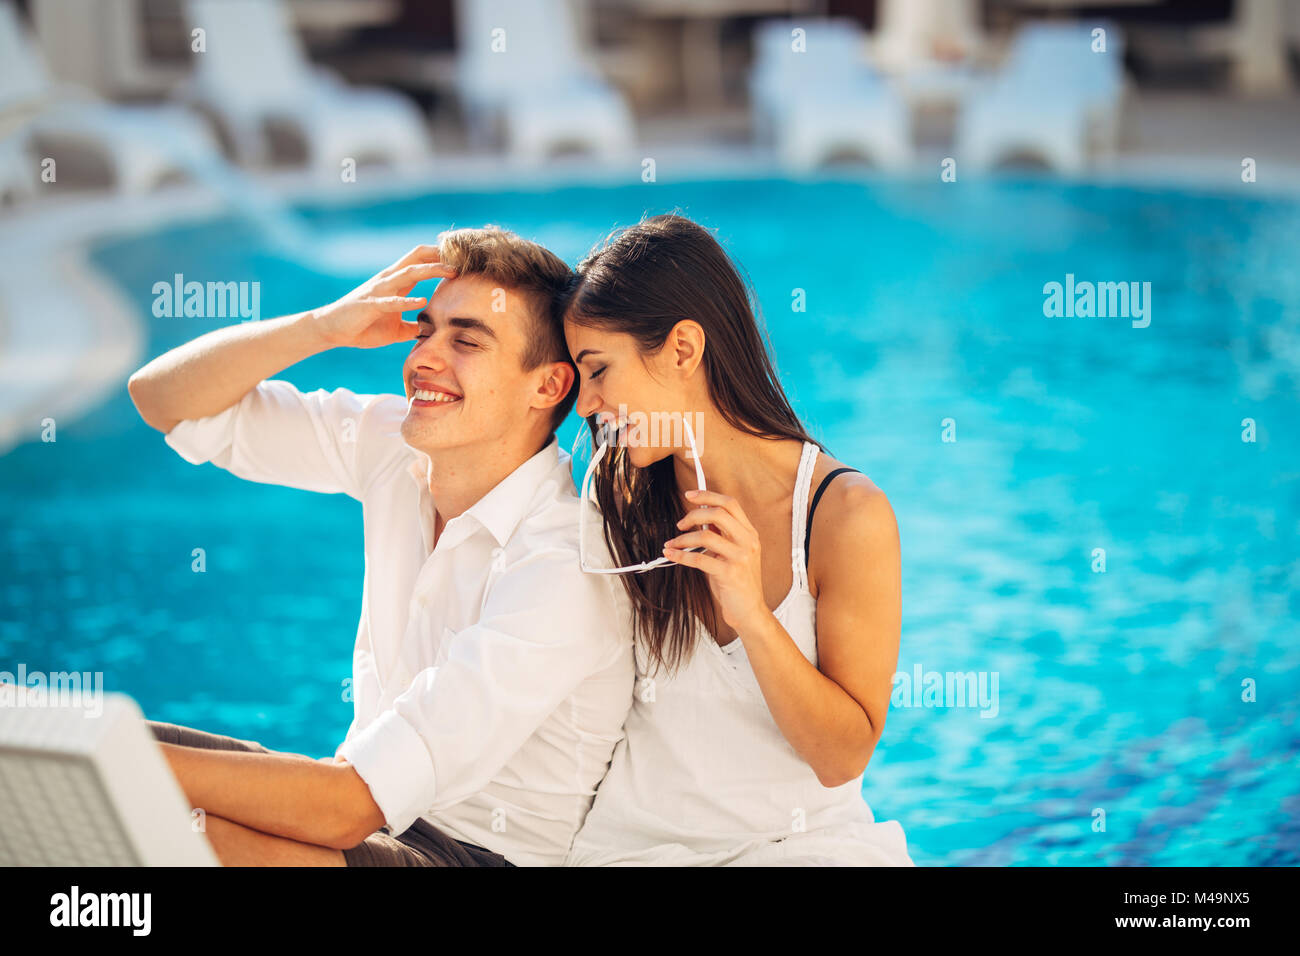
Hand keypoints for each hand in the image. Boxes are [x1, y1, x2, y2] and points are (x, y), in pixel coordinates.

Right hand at [312, 245, 455, 348]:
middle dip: (439, 256)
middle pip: (417, 258)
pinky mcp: (370, 304)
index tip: (462, 258)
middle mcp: (389, 280)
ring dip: (430, 270)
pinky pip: (391, 301)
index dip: (440, 257)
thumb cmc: (364, 326)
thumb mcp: (396, 328)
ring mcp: (379, 290)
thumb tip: (432, 332)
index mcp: (396, 283)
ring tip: (450, 271)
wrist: (333, 330)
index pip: (420, 262)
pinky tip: (422, 301)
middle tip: (462, 257)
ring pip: (408, 273)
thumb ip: (414, 326)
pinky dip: (407, 301)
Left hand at [663, 489, 768, 632]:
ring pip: (705, 535)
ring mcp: (741, 557)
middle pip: (718, 513)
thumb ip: (721, 535)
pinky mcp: (730, 573)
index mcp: (750, 533)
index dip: (708, 495)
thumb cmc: (737, 581)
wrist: (749, 610)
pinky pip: (699, 558)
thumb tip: (698, 518)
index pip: (730, 503)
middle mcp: (748, 542)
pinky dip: (680, 555)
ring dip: (683, 538)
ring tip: (672, 544)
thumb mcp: (733, 553)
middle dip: (693, 515)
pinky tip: (671, 555)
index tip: (690, 495)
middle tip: (680, 524)